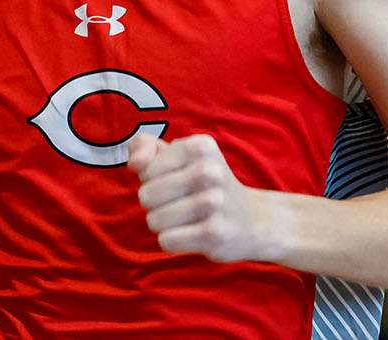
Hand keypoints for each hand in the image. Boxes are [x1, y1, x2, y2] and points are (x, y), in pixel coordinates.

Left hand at [127, 133, 275, 262]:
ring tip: (186, 218)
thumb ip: (144, 146)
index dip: (152, 179)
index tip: (176, 179)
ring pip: (154, 220)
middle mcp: (209, 170)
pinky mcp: (214, 233)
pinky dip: (173, 240)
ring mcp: (214, 202)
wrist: (253, 219)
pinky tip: (192, 233)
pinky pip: (166, 240)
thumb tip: (134, 164)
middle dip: (155, 204)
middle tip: (180, 202)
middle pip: (146, 196)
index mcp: (200, 146)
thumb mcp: (178, 155)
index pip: (145, 169)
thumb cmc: (204, 184)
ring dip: (164, 224)